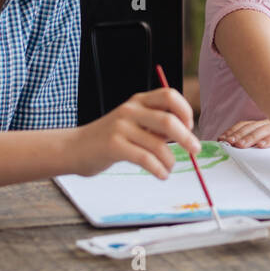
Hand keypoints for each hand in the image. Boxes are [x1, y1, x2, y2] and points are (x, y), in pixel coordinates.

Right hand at [69, 87, 198, 179]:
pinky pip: (145, 158)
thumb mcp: (132, 123)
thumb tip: (187, 135)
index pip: (169, 95)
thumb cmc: (109, 138)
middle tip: (195, 150)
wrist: (74, 148)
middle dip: (187, 137)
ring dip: (170, 160)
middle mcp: (130, 110)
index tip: (190, 127)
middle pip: (168, 120)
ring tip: (169, 169)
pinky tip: (161, 175)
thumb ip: (154, 125)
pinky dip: (158, 169)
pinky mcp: (113, 145)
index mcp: (138, 101)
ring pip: (158, 144)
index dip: (185, 110)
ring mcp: (120, 127)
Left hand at [217, 119, 269, 148]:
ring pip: (263, 131)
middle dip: (238, 135)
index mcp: (264, 122)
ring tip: (240, 145)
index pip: (245, 124)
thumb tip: (232, 142)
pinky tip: (261, 146)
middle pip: (251, 128)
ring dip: (251, 138)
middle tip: (228, 143)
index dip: (233, 131)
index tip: (222, 138)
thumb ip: (257, 134)